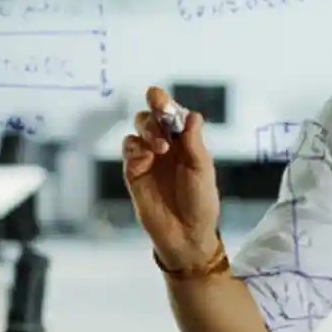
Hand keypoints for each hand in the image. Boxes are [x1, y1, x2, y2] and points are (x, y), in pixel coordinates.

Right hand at [122, 86, 221, 266]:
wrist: (186, 235)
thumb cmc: (201, 202)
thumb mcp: (202, 170)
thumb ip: (193, 143)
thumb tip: (192, 115)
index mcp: (185, 143)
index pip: (172, 115)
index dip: (164, 103)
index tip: (157, 96)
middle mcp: (166, 147)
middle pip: (151, 117)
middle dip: (153, 113)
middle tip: (161, 118)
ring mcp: (149, 159)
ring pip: (138, 130)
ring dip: (147, 131)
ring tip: (161, 147)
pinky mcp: (134, 174)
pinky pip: (129, 151)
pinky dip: (135, 149)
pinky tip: (146, 159)